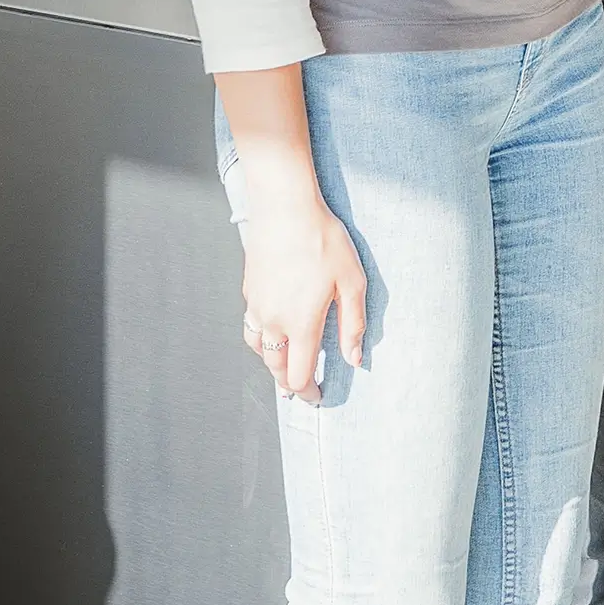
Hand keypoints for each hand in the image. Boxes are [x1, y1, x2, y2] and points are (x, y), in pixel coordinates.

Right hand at [240, 185, 367, 402]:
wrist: (284, 208)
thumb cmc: (322, 240)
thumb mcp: (351, 281)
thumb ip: (353, 324)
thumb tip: (354, 359)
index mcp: (300, 324)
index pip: (298, 375)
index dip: (308, 392)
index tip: (317, 397)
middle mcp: (273, 321)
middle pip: (275, 368)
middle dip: (289, 383)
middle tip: (303, 388)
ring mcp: (256, 306)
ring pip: (259, 349)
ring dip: (272, 362)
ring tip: (285, 364)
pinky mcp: (249, 290)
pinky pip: (252, 325)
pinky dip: (262, 338)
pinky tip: (273, 328)